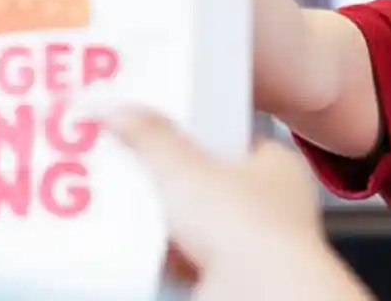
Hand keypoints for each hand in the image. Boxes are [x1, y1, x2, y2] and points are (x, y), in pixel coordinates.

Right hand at [107, 109, 372, 300]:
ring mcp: (252, 245)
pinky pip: (188, 259)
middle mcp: (272, 206)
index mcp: (277, 165)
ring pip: (198, 224)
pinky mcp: (229, 279)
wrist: (257, 295)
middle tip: (136, 164)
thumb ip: (148, 134)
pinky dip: (166, 255)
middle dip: (174, 179)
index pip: (233, 135)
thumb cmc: (250, 230)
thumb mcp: (184, 166)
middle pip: (210, 181)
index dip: (197, 129)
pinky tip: (147, 246)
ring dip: (167, 220)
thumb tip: (113, 109)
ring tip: (134, 205)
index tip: (161, 123)